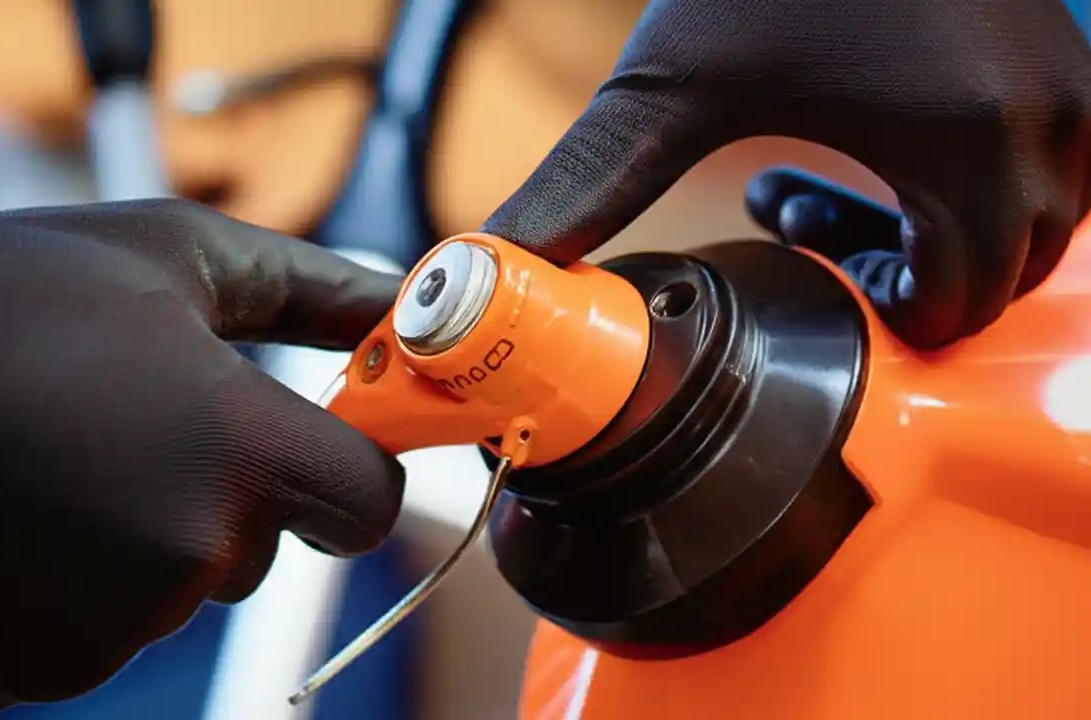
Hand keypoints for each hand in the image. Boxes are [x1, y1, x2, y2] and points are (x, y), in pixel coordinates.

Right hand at [0, 199, 403, 707]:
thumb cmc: (2, 294)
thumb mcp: (174, 255)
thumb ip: (312, 290)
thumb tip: (396, 304)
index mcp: (238, 448)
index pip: (373, 504)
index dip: (353, 466)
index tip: (317, 439)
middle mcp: (189, 552)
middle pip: (273, 545)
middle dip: (236, 493)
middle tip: (145, 423)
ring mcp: (113, 625)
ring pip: (189, 588)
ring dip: (154, 538)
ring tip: (65, 458)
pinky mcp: (41, 670)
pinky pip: (111, 632)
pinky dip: (84, 588)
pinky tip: (23, 517)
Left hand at [483, 0, 1090, 346]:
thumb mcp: (674, 83)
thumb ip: (593, 180)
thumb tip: (504, 259)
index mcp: (969, 149)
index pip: (956, 307)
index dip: (868, 308)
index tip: (793, 250)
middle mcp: (1047, 123)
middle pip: (999, 273)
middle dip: (897, 271)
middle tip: (794, 214)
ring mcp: (1070, 85)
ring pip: (1037, 220)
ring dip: (942, 227)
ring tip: (835, 179)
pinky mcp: (1064, 52)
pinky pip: (1054, 159)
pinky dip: (985, 177)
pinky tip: (897, 133)